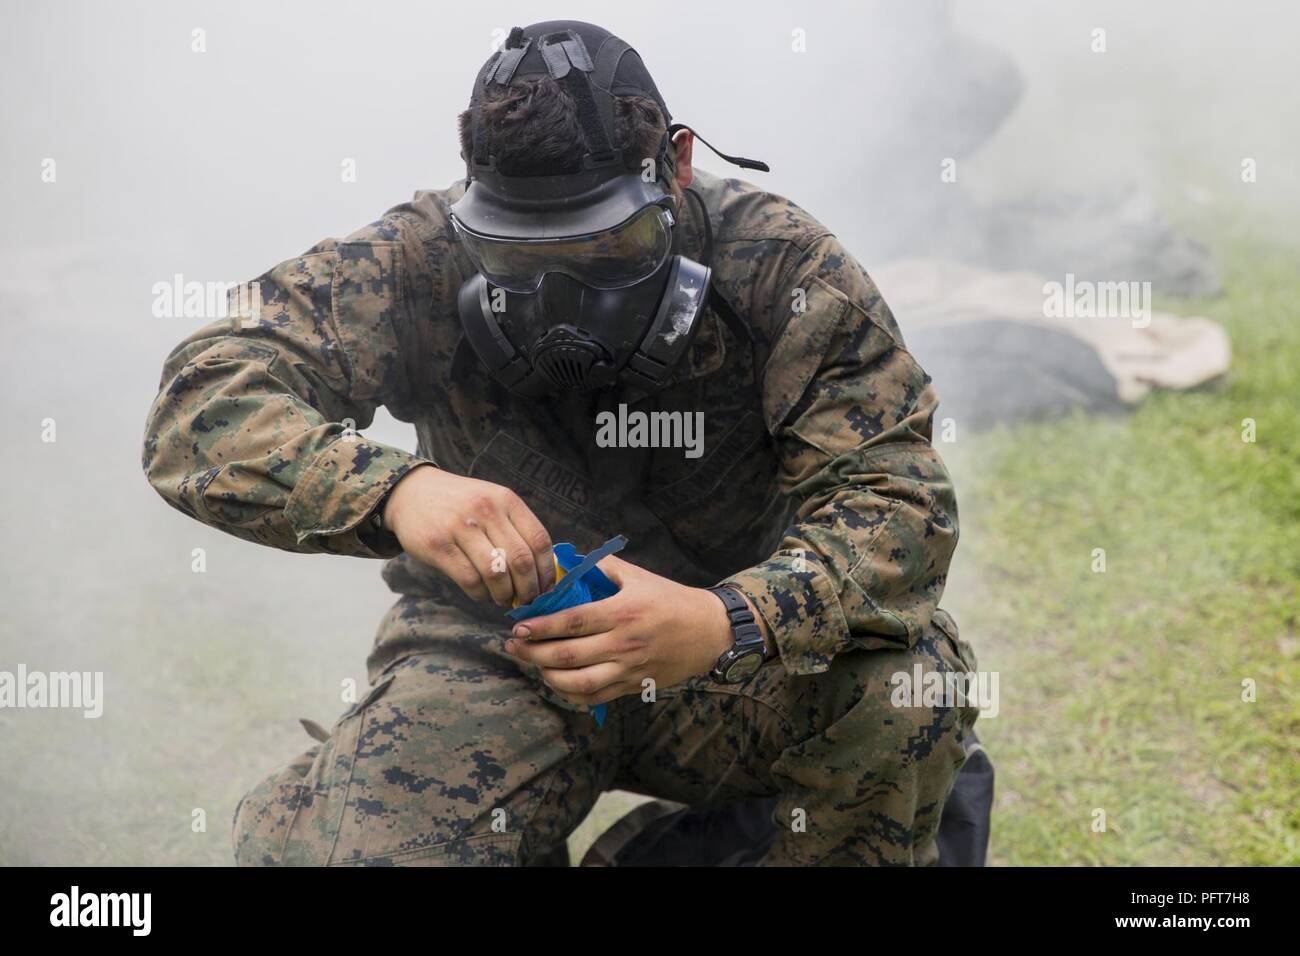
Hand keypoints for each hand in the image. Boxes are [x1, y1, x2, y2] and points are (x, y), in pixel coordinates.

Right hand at [382, 465, 554, 606]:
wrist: (412, 492)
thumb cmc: (460, 504)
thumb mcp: (492, 502)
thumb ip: (515, 528)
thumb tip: (541, 572)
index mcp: (506, 500)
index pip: (539, 541)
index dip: (546, 571)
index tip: (545, 589)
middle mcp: (486, 510)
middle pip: (520, 560)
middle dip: (528, 589)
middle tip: (526, 601)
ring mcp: (461, 527)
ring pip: (496, 574)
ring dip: (504, 595)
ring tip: (503, 599)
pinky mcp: (438, 545)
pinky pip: (469, 580)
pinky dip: (480, 594)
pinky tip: (482, 594)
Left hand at [503, 557, 767, 705]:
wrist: (709, 632)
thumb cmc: (671, 599)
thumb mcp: (639, 576)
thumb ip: (603, 569)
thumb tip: (567, 564)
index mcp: (623, 612)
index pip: (573, 622)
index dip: (541, 626)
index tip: (519, 626)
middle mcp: (623, 643)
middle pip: (568, 655)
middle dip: (533, 653)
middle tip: (513, 647)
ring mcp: (628, 669)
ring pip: (578, 683)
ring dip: (547, 676)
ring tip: (532, 664)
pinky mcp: (633, 686)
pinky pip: (595, 697)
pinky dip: (570, 694)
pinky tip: (556, 682)